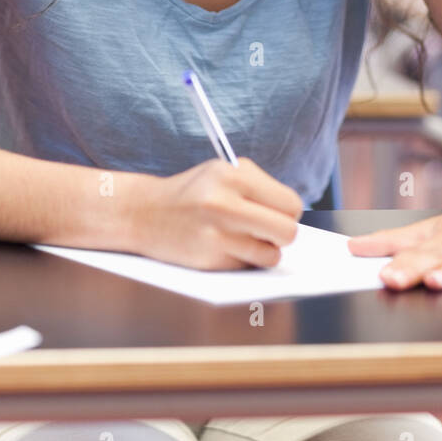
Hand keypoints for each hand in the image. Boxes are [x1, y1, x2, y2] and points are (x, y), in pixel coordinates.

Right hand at [130, 158, 302, 270]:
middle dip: (283, 234)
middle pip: (288, 231)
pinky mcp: (209, 259)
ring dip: (264, 251)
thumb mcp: (223, 173)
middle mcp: (226, 203)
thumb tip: (298, 217)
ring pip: (271, 255)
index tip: (279, 213)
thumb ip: (260, 189)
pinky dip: (242, 260)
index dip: (289, 212)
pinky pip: (247, 266)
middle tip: (270, 231)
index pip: (290, 203)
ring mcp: (217, 234)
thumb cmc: (194, 192)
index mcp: (234, 175)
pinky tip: (223, 246)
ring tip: (244, 238)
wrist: (143, 212)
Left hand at [347, 185, 441, 290]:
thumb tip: (353, 247)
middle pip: (433, 256)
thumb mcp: (432, 230)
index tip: (355, 253)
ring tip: (434, 282)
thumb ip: (395, 242)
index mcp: (438, 236)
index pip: (406, 244)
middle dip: (411, 268)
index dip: (381, 250)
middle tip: (389, 280)